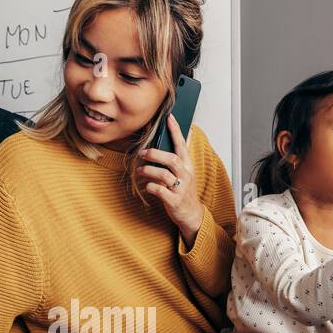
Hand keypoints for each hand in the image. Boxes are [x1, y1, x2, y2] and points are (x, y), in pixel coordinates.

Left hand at [139, 115, 201, 244]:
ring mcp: (181, 188)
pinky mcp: (174, 201)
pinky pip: (160, 191)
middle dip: (155, 154)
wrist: (192, 215)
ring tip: (139, 170)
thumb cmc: (183, 191)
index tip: (169, 118)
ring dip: (149, 170)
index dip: (175, 131)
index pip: (182, 145)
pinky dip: (151, 187)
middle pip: (172, 159)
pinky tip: (147, 186)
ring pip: (164, 175)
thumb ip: (177, 160)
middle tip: (142, 153)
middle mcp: (186, 175)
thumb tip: (173, 141)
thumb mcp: (184, 174)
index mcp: (188, 166)